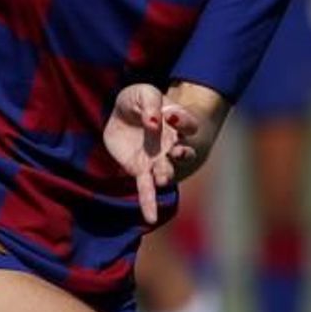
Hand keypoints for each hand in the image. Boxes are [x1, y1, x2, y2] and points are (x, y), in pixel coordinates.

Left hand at [102, 82, 199, 225]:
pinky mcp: (141, 170)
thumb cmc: (138, 100)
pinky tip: (150, 219)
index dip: (183, 121)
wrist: (122, 113)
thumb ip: (150, 103)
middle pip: (184, 151)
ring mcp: (158, 159)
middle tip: (175, 151)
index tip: (170, 115)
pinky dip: (148, 203)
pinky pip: (146, 189)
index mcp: (176, 122)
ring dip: (167, 174)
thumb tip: (154, 121)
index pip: (188, 123)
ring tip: (163, 178)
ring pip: (168, 171)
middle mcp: (172, 143)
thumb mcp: (142, 92)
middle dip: (182, 152)